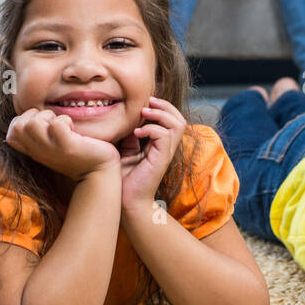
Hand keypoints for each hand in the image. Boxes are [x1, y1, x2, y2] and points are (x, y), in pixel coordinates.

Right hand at [5, 109, 120, 182]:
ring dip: (49, 116)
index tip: (43, 124)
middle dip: (35, 115)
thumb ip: (40, 132)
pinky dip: (65, 121)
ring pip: (32, 124)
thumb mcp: (52, 144)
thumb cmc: (77, 152)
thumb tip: (34, 110)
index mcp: (33, 150)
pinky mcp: (68, 147)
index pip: (11, 132)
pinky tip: (73, 130)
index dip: (24, 121)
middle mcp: (39, 151)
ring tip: (63, 126)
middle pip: (19, 125)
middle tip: (53, 123)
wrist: (99, 171)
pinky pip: (57, 125)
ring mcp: (52, 150)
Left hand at [120, 96, 185, 215]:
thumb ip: (130, 137)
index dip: (162, 107)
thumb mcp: (126, 151)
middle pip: (180, 118)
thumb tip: (128, 120)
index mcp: (160, 145)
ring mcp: (166, 153)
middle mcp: (167, 148)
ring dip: (161, 114)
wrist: (126, 202)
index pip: (172, 119)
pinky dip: (151, 128)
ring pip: (178, 124)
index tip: (143, 103)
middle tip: (147, 102)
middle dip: (165, 105)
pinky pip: (164, 135)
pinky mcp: (161, 159)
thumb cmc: (124, 179)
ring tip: (144, 113)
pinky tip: (137, 132)